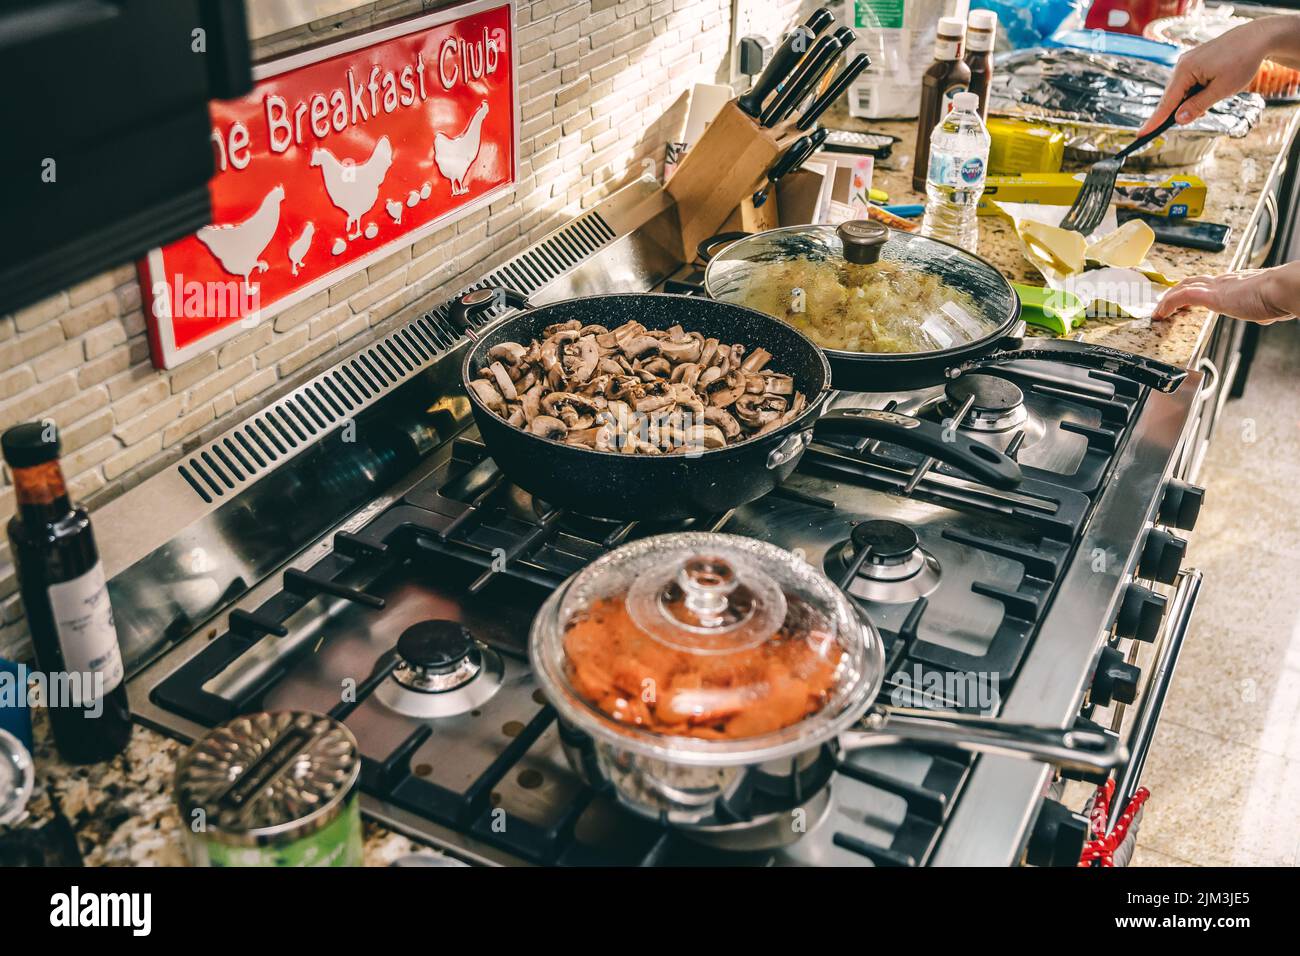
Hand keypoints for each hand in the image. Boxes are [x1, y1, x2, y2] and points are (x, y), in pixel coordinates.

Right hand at [1136, 19, 1271, 135]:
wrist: (1257, 38)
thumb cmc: (1242, 61)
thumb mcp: (1221, 90)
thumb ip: (1197, 106)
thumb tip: (1178, 120)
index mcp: (1185, 70)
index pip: (1166, 103)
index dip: (1154, 121)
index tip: (1141, 136)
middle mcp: (1182, 64)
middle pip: (1173, 97)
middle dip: (1183, 110)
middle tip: (1203, 112)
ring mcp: (1188, 61)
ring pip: (1182, 91)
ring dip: (1193, 100)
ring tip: (1216, 95)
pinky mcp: (1195, 61)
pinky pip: (1189, 82)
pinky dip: (1196, 91)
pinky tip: (1212, 89)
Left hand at [1153, 268, 1294, 323]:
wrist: (1284, 289)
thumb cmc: (1280, 297)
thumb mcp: (1268, 306)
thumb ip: (1262, 312)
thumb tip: (1265, 317)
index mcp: (1237, 282)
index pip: (1210, 283)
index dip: (1196, 289)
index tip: (1187, 300)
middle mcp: (1224, 281)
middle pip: (1192, 282)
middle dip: (1175, 292)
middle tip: (1164, 304)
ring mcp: (1216, 286)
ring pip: (1183, 287)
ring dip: (1167, 300)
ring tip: (1158, 312)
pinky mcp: (1211, 295)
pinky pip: (1182, 296)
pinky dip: (1168, 304)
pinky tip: (1161, 314)